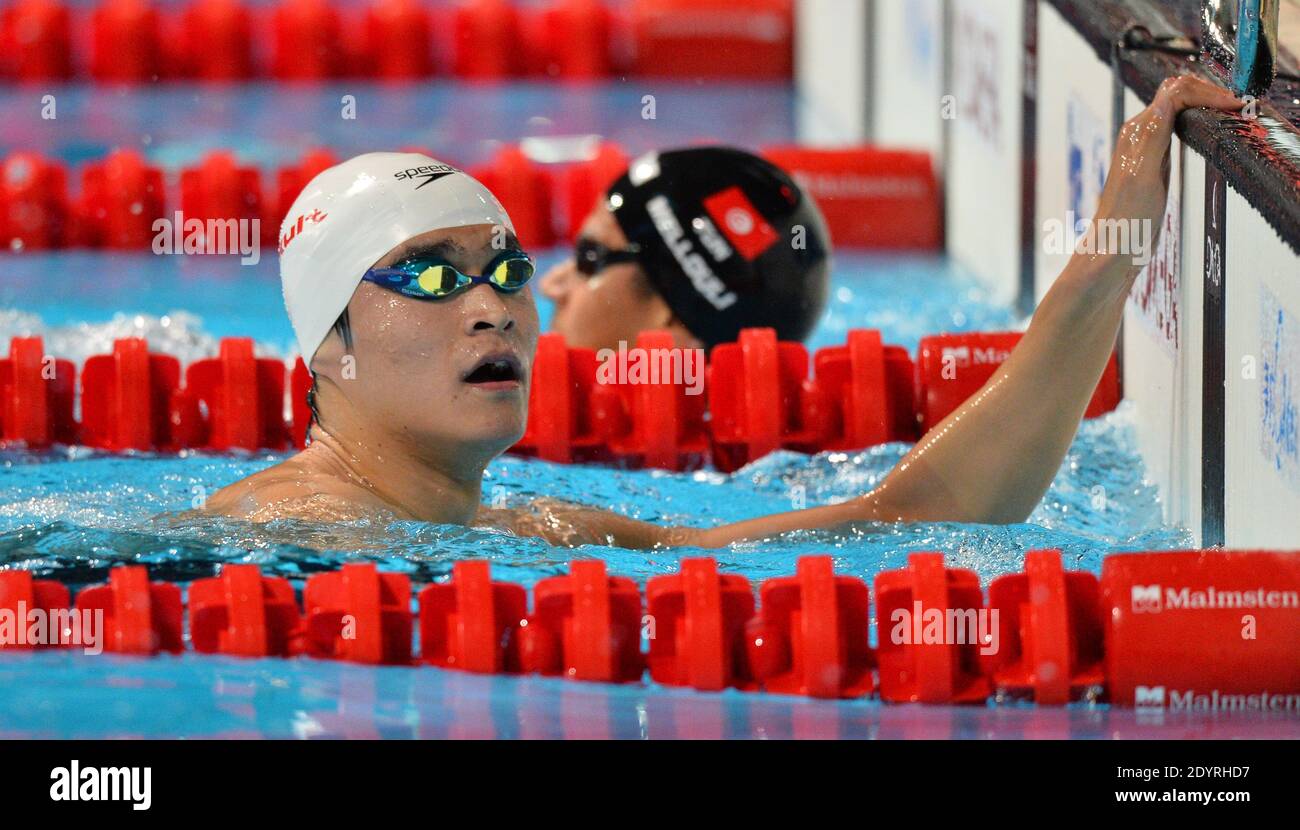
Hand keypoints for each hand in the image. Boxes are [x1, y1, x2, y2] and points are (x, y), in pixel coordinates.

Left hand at [1093, 75, 1242, 237]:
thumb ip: (1153, 136)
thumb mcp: (1142, 175)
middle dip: (1210, 94)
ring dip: (1207, 105)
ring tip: (1234, 114)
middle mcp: (1140, 134)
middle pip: (1178, 94)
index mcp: (1138, 132)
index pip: (1176, 92)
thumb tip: (1167, 99)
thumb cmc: (1127, 219)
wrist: (1116, 248)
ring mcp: (1148, 147)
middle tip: (1241, 108)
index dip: (1208, 93)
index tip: (1236, 106)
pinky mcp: (1155, 161)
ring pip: (1179, 109)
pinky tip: (1216, 131)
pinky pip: (1178, 128)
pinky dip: (1201, 122)